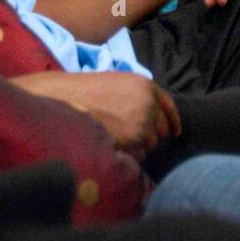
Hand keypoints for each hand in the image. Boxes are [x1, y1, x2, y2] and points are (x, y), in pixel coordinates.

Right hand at [10, 71, 180, 160]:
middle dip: (151, 136)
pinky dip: (130, 155)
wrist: (65, 100)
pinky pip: (140, 154)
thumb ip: (136, 98)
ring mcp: (144, 119)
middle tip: (131, 139)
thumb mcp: (116, 85)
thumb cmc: (85, 93)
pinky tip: (113, 146)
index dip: (173, 121)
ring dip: (138, 146)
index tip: (174, 132)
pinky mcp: (135, 136)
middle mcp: (149, 101)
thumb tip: (150, 118)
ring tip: (116, 140)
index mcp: (145, 85)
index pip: (169, 106)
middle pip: (163, 129)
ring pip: (152, 144)